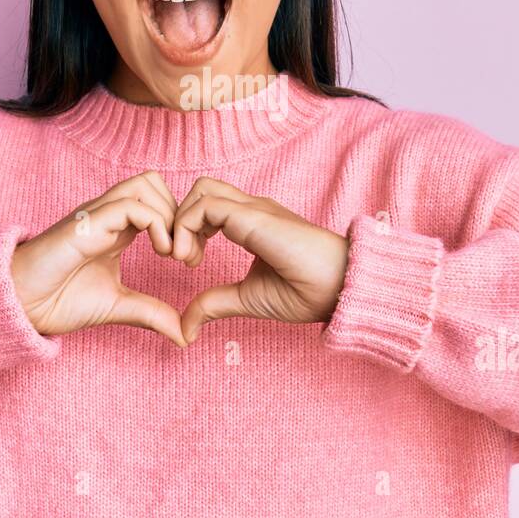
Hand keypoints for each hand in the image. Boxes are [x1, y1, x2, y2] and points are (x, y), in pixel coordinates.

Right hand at [9, 171, 186, 346]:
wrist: (19, 304)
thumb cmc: (58, 300)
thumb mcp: (117, 306)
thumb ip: (150, 313)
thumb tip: (184, 335)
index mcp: (117, 228)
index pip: (159, 201)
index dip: (182, 225)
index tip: (191, 261)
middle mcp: (108, 214)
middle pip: (155, 182)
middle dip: (181, 213)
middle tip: (186, 255)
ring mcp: (97, 214)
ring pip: (146, 183)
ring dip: (169, 214)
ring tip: (172, 253)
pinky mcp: (87, 222)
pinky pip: (131, 204)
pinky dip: (156, 224)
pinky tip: (160, 253)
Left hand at [170, 177, 349, 344]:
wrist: (338, 289)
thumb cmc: (305, 293)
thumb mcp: (247, 299)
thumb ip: (215, 304)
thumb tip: (185, 328)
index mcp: (252, 223)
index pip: (209, 205)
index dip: (189, 229)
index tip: (190, 263)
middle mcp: (251, 209)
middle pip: (201, 190)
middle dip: (179, 220)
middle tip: (183, 258)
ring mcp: (253, 208)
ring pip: (201, 190)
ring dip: (181, 221)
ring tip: (186, 257)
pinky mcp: (253, 216)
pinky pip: (205, 205)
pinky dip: (187, 227)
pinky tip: (192, 258)